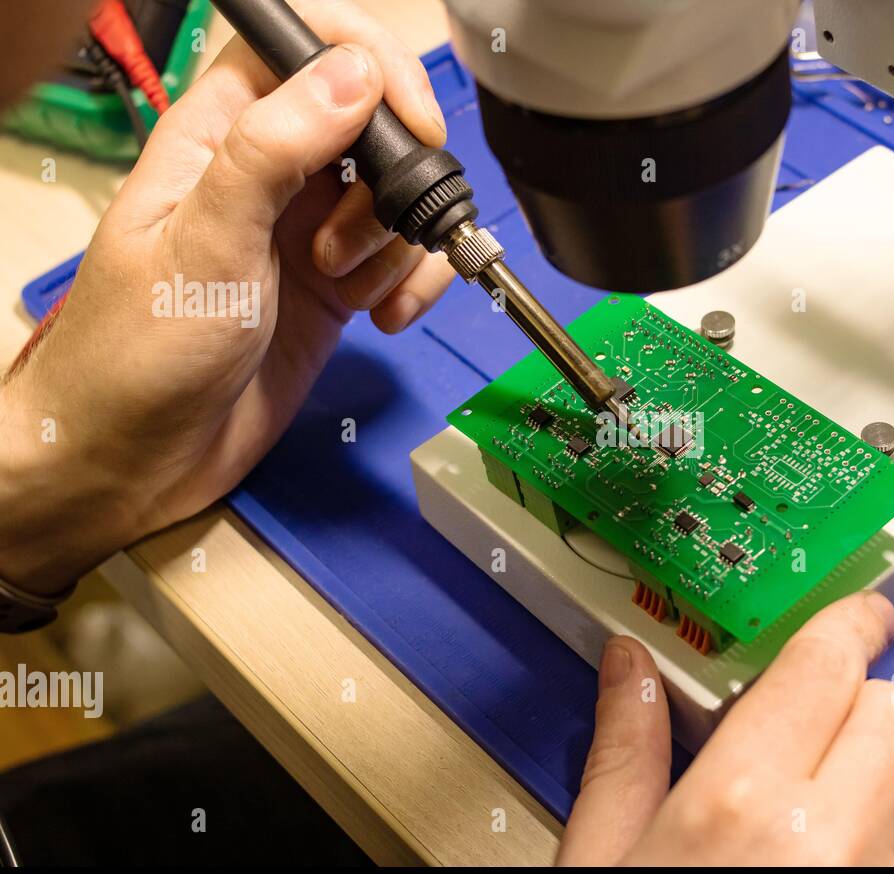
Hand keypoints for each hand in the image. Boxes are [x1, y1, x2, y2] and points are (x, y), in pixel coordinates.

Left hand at [0, 0, 453, 595]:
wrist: (138, 459)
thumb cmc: (135, 352)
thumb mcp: (206, 243)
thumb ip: (275, 151)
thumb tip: (351, 74)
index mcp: (220, 135)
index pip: (306, 48)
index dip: (368, 66)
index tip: (408, 122)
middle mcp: (270, 174)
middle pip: (372, 123)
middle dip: (394, 174)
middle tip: (364, 230)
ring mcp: (307, 230)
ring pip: (398, 196)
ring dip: (397, 243)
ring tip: (343, 285)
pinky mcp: (336, 285)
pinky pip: (404, 259)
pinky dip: (412, 285)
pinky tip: (381, 317)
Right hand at [557, 592, 893, 865]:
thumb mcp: (605, 866)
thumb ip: (625, 756)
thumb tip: (630, 668)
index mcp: (737, 807)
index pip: (827, 664)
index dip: (849, 625)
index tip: (860, 615)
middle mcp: (831, 843)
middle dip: (864, 713)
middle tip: (821, 745)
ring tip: (858, 817)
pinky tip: (876, 872)